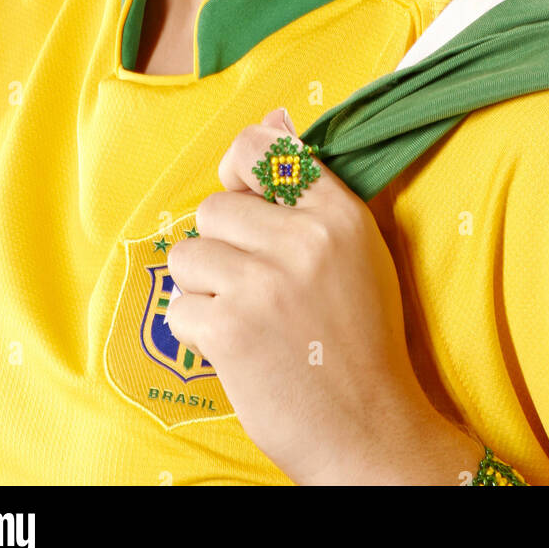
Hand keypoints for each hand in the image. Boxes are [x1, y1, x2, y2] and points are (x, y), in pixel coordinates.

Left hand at [164, 107, 482, 484]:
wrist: (370, 430)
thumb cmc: (360, 340)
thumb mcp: (355, 251)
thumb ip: (310, 188)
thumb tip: (271, 117)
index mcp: (338, 214)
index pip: (260, 150)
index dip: (238, 173)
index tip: (247, 204)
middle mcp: (301, 239)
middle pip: (214, 209)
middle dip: (223, 248)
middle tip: (257, 286)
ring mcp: (263, 283)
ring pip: (188, 255)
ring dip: (204, 289)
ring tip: (245, 316)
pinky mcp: (230, 328)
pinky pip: (178, 306)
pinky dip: (197, 331)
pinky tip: (236, 348)